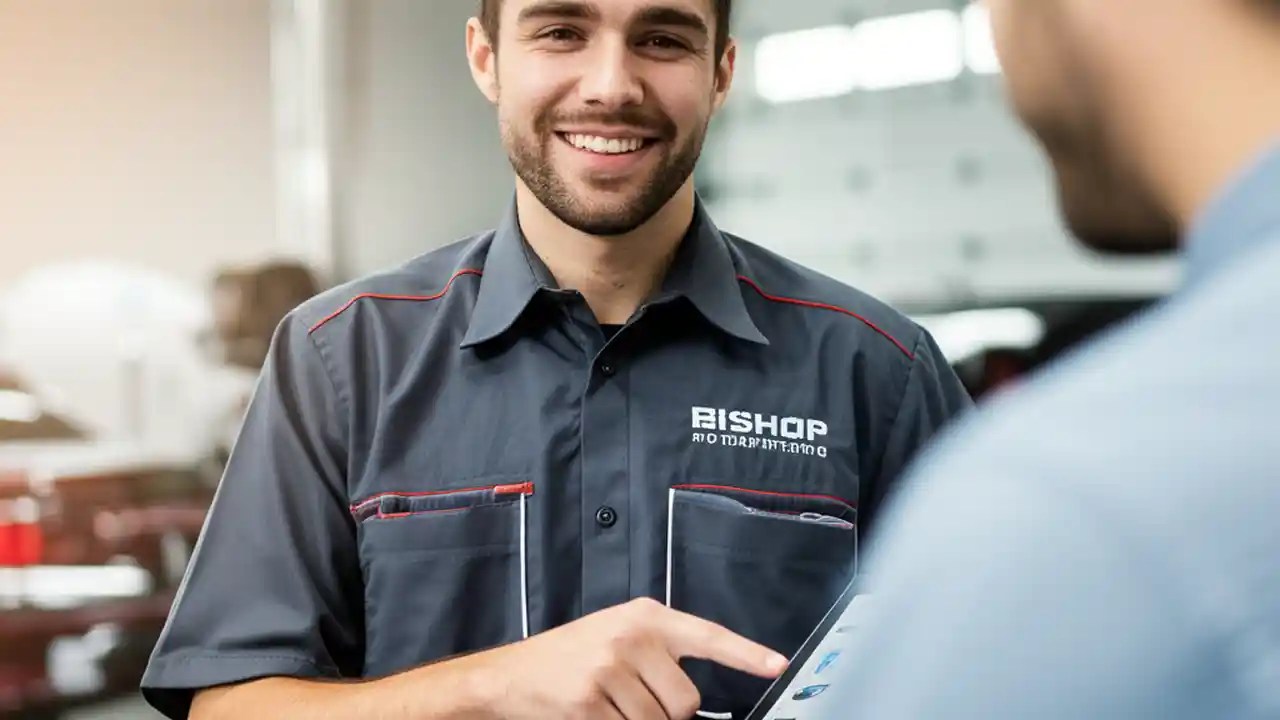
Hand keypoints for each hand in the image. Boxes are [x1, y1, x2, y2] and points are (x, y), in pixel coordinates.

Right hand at [472, 597, 787, 719]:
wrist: (510, 675)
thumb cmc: (569, 658)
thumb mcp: (616, 635)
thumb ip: (657, 654)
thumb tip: (691, 699)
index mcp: (644, 617)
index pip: (706, 635)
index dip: (745, 653)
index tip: (777, 665)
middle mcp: (630, 638)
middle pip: (685, 701)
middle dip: (667, 713)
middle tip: (634, 700)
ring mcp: (609, 669)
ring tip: (608, 705)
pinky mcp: (590, 702)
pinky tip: (594, 715)